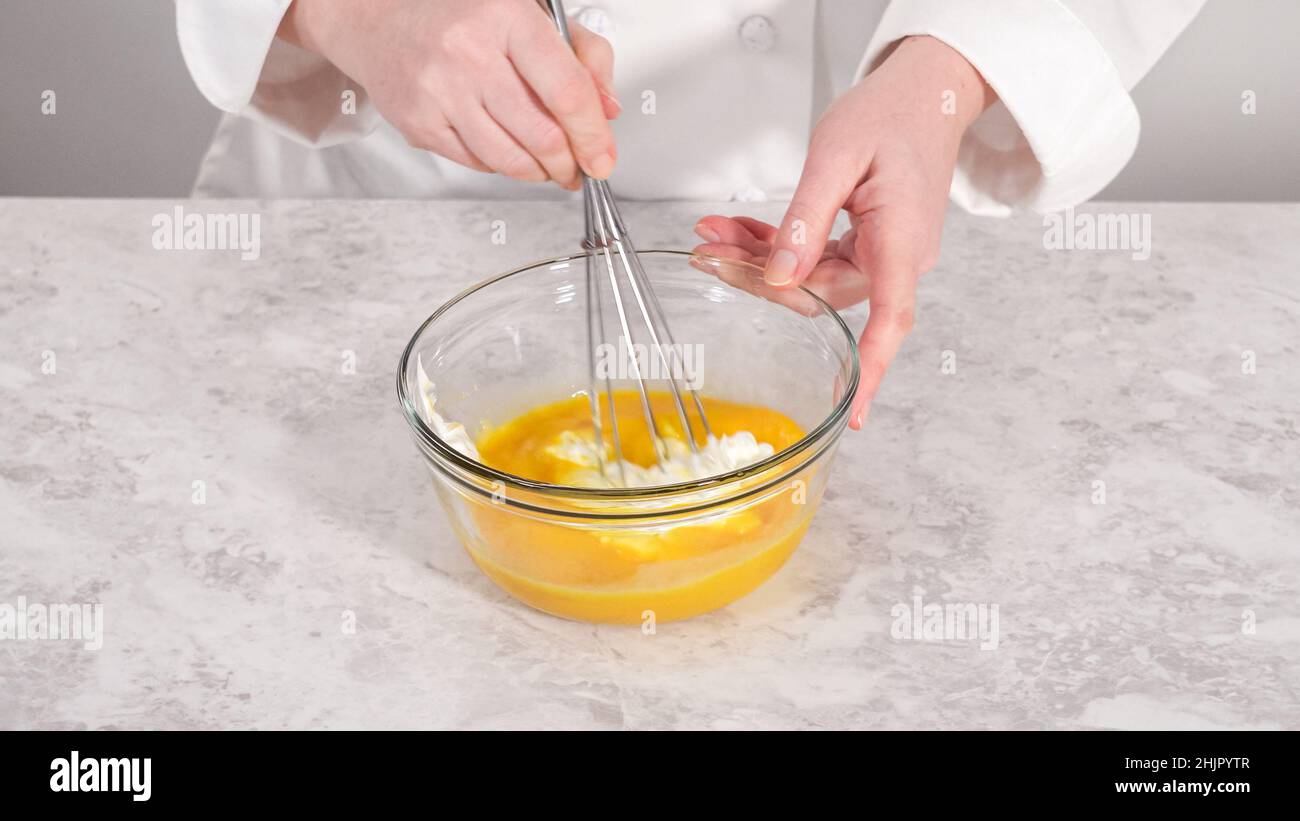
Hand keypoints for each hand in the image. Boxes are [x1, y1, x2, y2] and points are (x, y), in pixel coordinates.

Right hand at [279, 0, 619, 188]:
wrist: (379, 18)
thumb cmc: (462, 15)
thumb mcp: (532, 14)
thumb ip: (581, 55)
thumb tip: (607, 109)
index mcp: (507, 17)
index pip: (567, 92)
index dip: (593, 136)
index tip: (603, 158)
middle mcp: (470, 54)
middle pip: (541, 135)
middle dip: (569, 164)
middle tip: (577, 168)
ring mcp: (440, 92)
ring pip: (509, 160)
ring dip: (539, 173)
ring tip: (548, 167)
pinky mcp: (419, 122)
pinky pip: (477, 162)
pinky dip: (501, 165)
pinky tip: (507, 150)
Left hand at [693, 36, 992, 427]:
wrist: (927, 92)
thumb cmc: (890, 113)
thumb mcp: (837, 155)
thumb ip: (805, 219)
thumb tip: (781, 279)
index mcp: (901, 241)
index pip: (889, 319)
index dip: (869, 370)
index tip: (850, 412)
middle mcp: (897, 259)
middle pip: (821, 294)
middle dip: (758, 279)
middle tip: (704, 253)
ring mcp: (883, 255)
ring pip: (810, 279)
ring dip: (759, 260)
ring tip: (711, 235)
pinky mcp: (867, 245)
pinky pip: (816, 259)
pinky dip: (777, 247)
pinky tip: (739, 231)